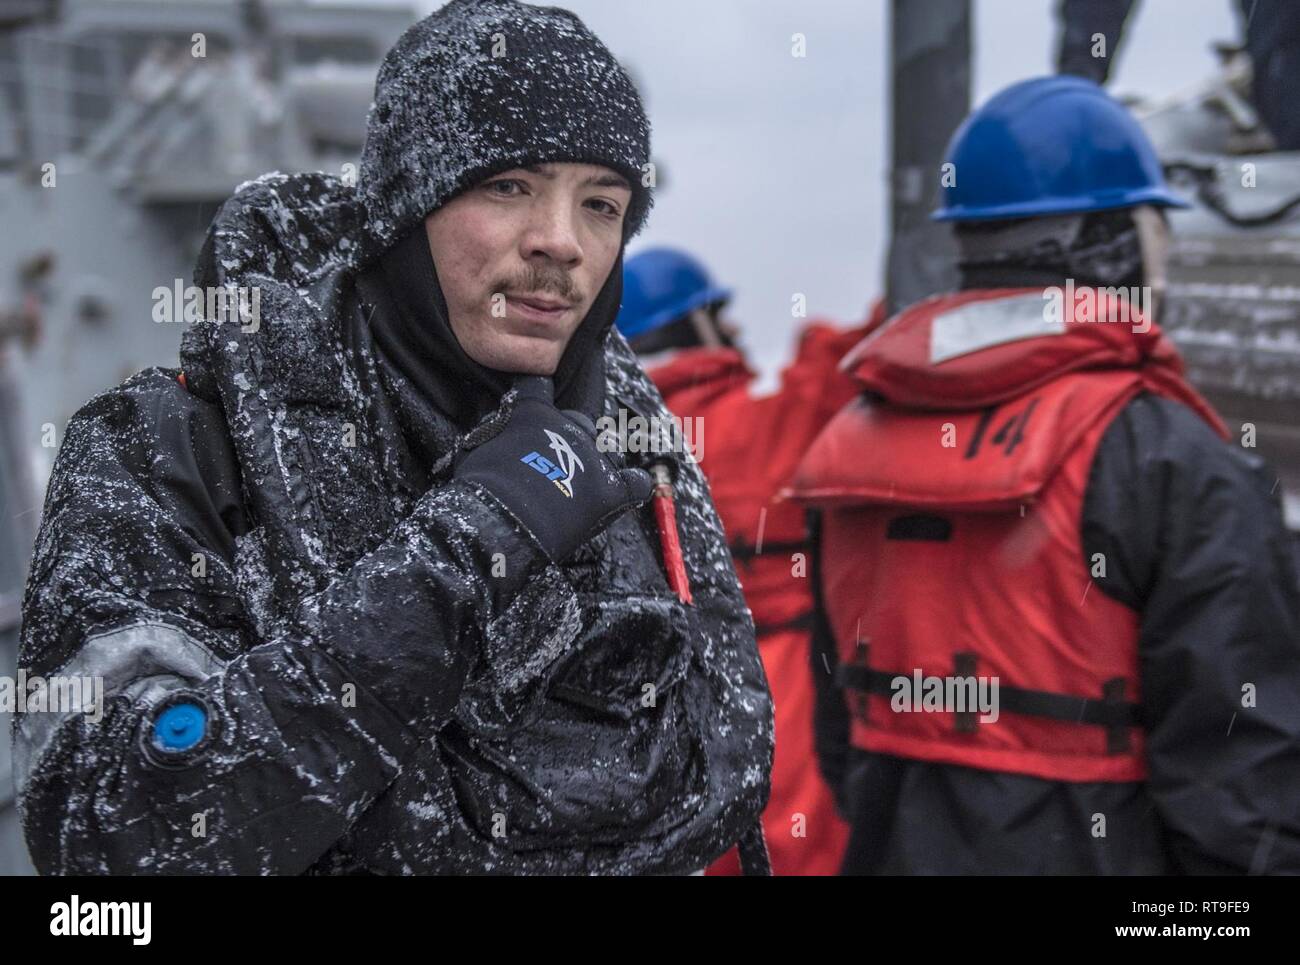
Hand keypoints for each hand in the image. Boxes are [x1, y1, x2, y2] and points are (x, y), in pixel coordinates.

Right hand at [453, 376, 652, 561]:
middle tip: (549, 461)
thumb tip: (501, 436)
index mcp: (534, 412)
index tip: (530, 404)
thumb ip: (497, 435)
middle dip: (566, 435)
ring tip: (577, 482)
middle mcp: (569, 427)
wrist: (503, 524)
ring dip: (593, 461)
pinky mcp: (611, 490)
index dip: (535, 394)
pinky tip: (621, 492)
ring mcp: (595, 458)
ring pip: (604, 447)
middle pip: (577, 420)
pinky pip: (636, 482)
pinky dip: (631, 486)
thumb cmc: (480, 489)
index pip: (539, 385)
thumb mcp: (479, 449)